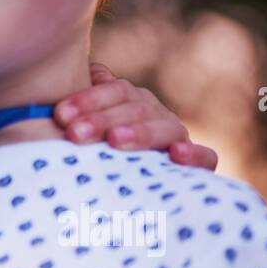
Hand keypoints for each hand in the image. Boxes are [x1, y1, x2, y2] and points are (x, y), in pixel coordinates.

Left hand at [54, 63, 218, 169]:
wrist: (129, 195)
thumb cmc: (94, 153)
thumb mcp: (85, 126)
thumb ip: (82, 101)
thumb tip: (81, 72)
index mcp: (131, 100)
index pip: (114, 90)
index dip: (88, 99)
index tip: (60, 115)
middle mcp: (155, 114)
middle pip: (135, 108)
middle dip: (102, 119)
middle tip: (75, 133)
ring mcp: (177, 137)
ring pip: (166, 127)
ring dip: (140, 133)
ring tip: (115, 141)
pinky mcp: (199, 164)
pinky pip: (206, 157)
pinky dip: (195, 155)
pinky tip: (175, 155)